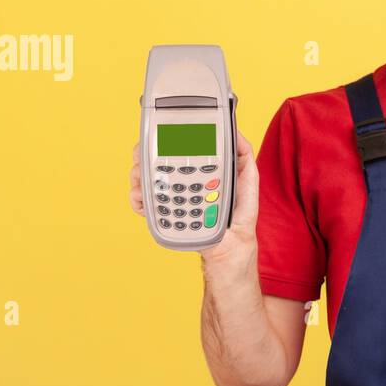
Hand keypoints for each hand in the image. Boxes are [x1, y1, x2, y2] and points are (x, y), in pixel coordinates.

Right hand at [129, 129, 259, 263]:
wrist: (229, 250)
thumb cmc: (240, 218)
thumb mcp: (248, 186)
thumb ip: (244, 162)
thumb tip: (237, 135)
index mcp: (202, 173)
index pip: (181, 150)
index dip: (166, 140)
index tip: (159, 136)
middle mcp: (184, 183)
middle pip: (157, 162)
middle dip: (145, 157)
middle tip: (144, 159)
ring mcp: (173, 198)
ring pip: (147, 180)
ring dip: (138, 176)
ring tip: (141, 181)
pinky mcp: (166, 215)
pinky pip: (145, 204)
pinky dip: (138, 199)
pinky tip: (141, 199)